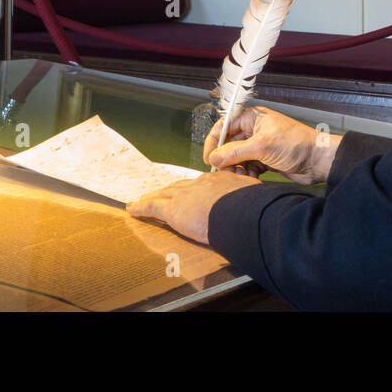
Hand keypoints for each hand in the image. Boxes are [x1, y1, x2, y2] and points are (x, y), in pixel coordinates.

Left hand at [126, 171, 259, 243]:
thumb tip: (259, 202)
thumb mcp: (252, 194)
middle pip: (180, 186)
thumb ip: (249, 196)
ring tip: (145, 199)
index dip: (193, 188)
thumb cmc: (249, 205)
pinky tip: (132, 208)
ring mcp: (184, 196)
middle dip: (170, 190)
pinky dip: (140, 208)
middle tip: (162, 192)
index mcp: (218, 181)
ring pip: (164, 194)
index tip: (191, 191)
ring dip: (154, 197)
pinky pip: (152, 207)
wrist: (238, 209)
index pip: (201, 184)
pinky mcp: (173, 210)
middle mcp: (199, 184)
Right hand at [204, 105, 340, 184]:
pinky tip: (253, 178)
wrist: (318, 161)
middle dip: (227, 160)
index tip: (209, 159)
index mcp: (252, 118)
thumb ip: (234, 152)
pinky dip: (247, 173)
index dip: (213, 142)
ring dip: (237, 169)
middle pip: (228, 144)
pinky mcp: (264, 159)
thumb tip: (213, 158)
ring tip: (244, 176)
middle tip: (226, 173)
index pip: (223, 127)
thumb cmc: (296, 145)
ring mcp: (259, 145)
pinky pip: (247, 166)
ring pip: (237, 158)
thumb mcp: (262, 147)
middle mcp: (254, 129)